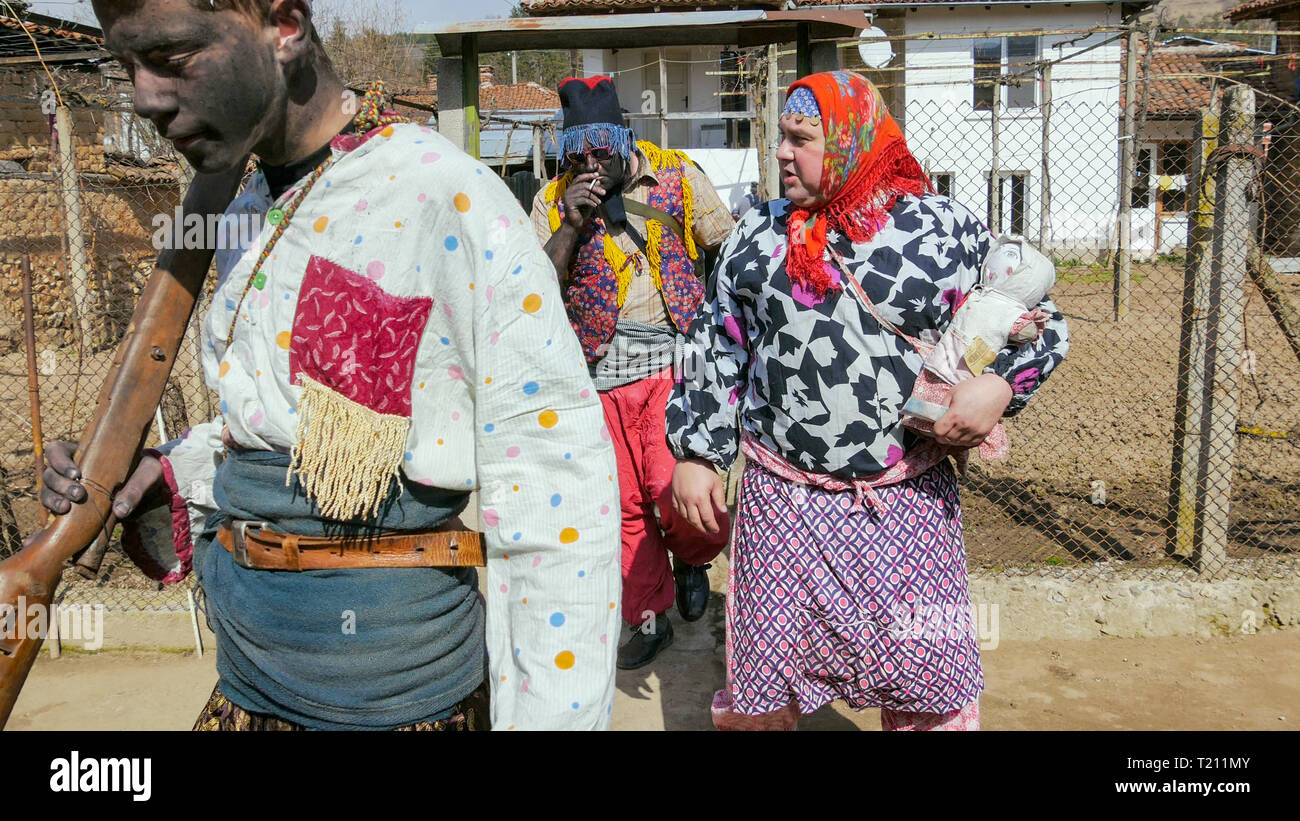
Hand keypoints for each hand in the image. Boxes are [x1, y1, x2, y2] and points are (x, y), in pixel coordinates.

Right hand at [39, 440, 162, 518]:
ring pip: (47, 493)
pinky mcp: (71, 508)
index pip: (56, 450)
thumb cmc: (144, 473)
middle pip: (49, 474)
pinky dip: (46, 524)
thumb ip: (135, 490)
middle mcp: (69, 471)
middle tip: (78, 494)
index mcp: (82, 453)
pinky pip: (52, 514)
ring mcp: (67, 490)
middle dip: (59, 484)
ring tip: (66, 509)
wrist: (149, 490)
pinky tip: (42, 533)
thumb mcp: (146, 475)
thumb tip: (121, 511)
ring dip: (53, 500)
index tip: (76, 473)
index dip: (59, 460)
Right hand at [561, 170, 604, 230]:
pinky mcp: (569, 204)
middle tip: (603, 192)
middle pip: (583, 185)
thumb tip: (598, 181)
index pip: (579, 178)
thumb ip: (593, 191)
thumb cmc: (582, 211)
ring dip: (594, 197)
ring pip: (583, 192)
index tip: (597, 175)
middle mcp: (568, 191)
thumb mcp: (589, 199)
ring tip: (599, 202)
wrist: (575, 224)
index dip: (588, 175)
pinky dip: (590, 202)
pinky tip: (595, 206)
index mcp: (572, 188)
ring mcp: (568, 197)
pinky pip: (582, 200)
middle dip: (595, 188)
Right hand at [671, 458, 726, 535]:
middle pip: (695, 521)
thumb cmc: (705, 469)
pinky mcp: (674, 494)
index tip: (716, 530)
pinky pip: (677, 510)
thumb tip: (723, 511)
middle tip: (709, 532)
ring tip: (700, 526)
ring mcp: (680, 498)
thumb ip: (719, 499)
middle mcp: (688, 501)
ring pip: (685, 517)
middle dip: (703, 529)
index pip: (707, 518)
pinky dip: (683, 515)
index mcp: (701, 498)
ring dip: (693, 524)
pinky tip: (688, 516)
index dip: (712, 526)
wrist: (689, 457)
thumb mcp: (716, 483)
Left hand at [932, 373, 1012, 447]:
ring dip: (952, 438)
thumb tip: (936, 418)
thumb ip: (942, 407)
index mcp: (955, 415)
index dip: (935, 429)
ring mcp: (975, 432)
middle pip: (946, 440)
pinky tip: (963, 431)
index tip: (937, 424)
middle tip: (944, 427)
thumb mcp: (953, 393)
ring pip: (957, 443)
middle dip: (942, 434)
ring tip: (953, 428)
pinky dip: (963, 440)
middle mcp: (965, 426)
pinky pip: (969, 443)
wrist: (996, 389)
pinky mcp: (984, 434)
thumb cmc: (973, 388)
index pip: (938, 432)